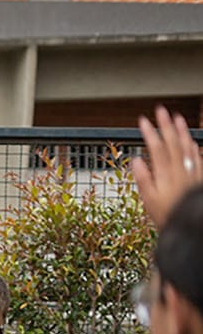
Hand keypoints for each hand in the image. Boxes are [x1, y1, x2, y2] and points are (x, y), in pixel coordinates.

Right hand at [132, 105, 202, 227]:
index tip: (143, 120)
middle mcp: (180, 169)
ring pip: (187, 146)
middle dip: (166, 125)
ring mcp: (191, 171)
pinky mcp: (199, 177)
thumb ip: (143, 179)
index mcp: (165, 174)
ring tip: (178, 118)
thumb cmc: (168, 215)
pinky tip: (191, 140)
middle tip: (161, 110)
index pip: (157, 147)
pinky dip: (193, 146)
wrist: (192, 224)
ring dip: (181, 131)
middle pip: (172, 142)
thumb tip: (136, 160)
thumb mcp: (149, 200)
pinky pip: (197, 157)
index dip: (150, 133)